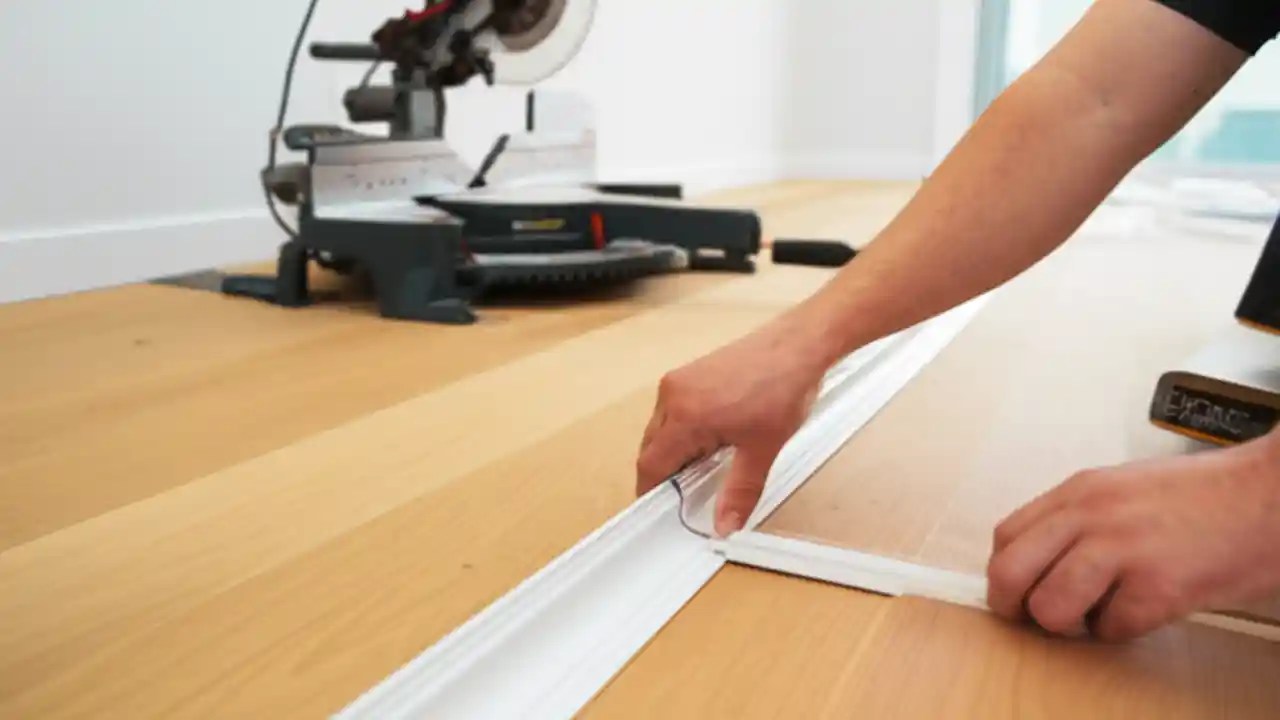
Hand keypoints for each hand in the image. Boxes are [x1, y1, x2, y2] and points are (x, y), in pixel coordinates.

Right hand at [635, 311, 832, 536]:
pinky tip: (713, 437)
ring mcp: (679, 380)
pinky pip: (673, 410)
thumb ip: (740, 492)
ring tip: (709, 462)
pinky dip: (684, 430)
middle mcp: (673, 395)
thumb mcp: (763, 449)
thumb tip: (725, 524)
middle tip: (690, 493)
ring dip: (676, 450)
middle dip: (666, 472)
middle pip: (652, 447)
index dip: (652, 491)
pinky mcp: (690, 373)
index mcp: (684, 416)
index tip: (661, 509)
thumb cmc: (782, 387)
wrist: (799, 346)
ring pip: (661, 428)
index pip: (650, 465)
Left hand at [986, 429, 1279, 640]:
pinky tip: (1148, 609)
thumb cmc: (1203, 496)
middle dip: (1016, 608)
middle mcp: (1090, 517)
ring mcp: (1122, 551)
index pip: (1006, 538)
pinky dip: (1124, 630)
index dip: (1006, 574)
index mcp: (1078, 492)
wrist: (1270, 495)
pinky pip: (1112, 629)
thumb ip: (1078, 519)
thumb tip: (1038, 561)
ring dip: (1069, 624)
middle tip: (1041, 619)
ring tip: (1100, 612)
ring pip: (1050, 609)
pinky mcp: (1158, 588)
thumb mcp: (1122, 489)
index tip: (1020, 592)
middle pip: (1010, 574)